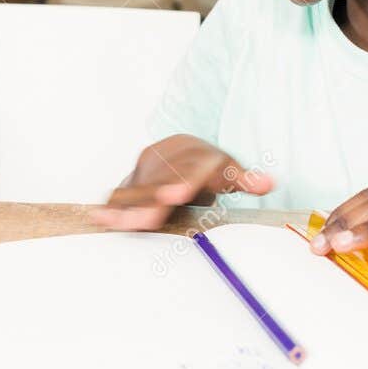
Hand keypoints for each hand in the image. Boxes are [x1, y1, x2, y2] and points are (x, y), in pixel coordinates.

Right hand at [92, 135, 273, 230]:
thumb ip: (246, 181)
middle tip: (140, 222)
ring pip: (138, 186)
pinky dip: (112, 203)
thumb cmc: (212, 167)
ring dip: (125, 205)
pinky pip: (123, 189)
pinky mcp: (135, 174)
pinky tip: (99, 217)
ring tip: (112, 221)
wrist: (187, 146)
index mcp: (198, 158)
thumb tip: (268, 183)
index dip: (182, 183)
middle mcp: (170, 158)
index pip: (191, 171)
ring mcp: (151, 164)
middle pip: (159, 182)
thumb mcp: (232, 173)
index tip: (177, 194)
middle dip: (149, 203)